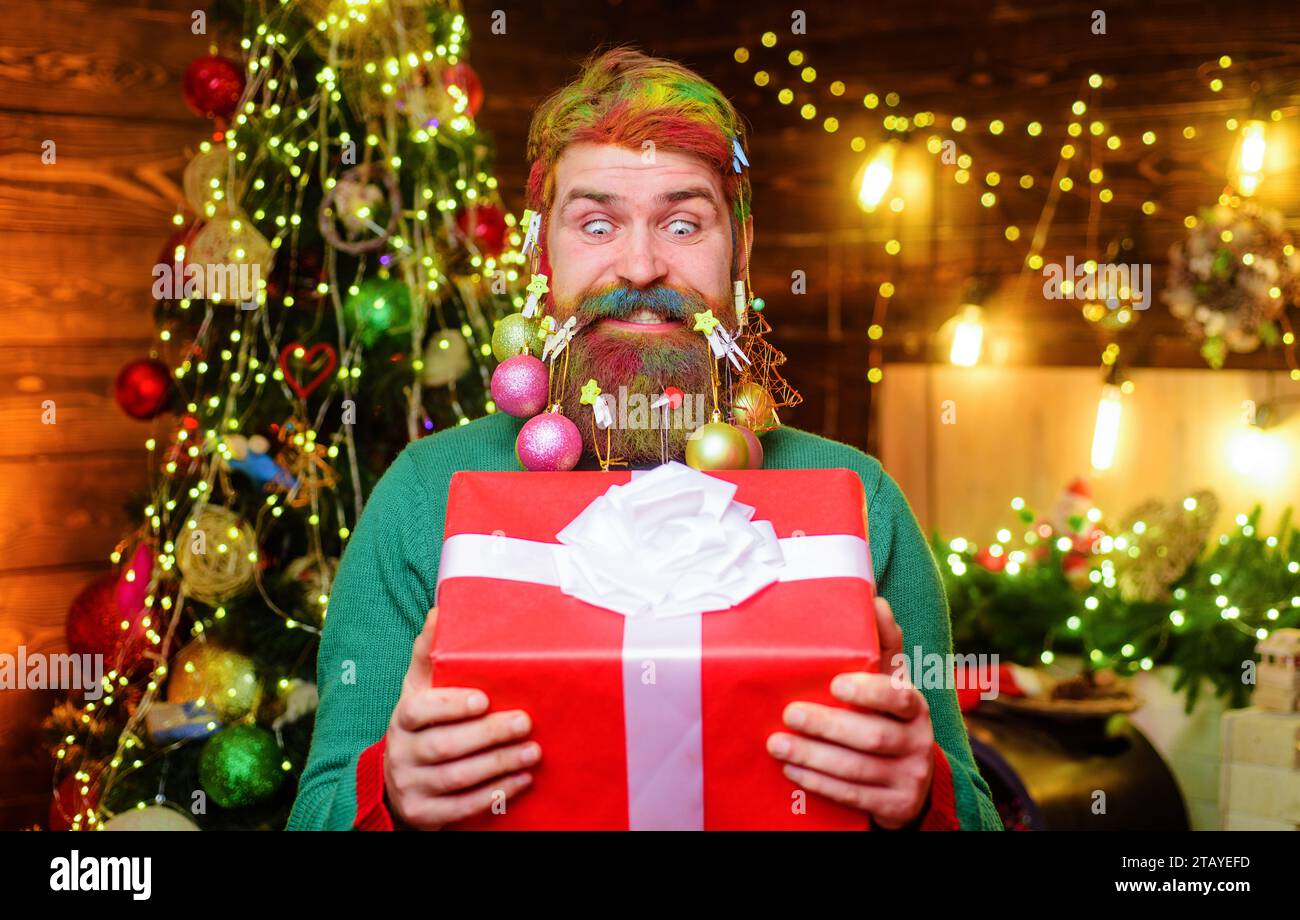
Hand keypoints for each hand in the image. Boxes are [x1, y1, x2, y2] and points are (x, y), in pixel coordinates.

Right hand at [382, 606, 538, 829]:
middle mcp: (402, 753)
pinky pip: (462, 808)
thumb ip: (429, 654)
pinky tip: (522, 781)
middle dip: (488, 735)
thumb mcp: (418, 690)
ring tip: (532, 752)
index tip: (483, 699)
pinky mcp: (425, 815)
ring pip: (457, 778)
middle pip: (445, 746)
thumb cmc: (420, 724)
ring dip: (498, 765)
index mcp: (403, 717)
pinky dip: (495, 794)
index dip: (450, 705)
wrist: (397, 782)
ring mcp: (412, 786)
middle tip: (525, 722)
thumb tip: (440, 610)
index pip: (419, 710)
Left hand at [766, 595, 934, 828]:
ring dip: (815, 757)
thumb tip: (874, 600)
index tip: (836, 683)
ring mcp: (908, 777)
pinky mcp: (895, 806)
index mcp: (914, 706)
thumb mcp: (891, 685)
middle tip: (790, 713)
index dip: (869, 690)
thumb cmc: (890, 719)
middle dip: (828, 726)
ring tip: (778, 744)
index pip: (899, 696)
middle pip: (874, 736)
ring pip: (860, 769)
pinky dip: (820, 784)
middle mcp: (918, 741)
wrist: (912, 782)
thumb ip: (883, 647)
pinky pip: (854, 797)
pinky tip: (792, 772)